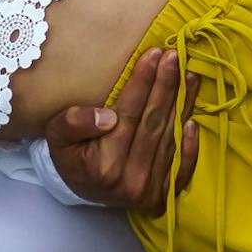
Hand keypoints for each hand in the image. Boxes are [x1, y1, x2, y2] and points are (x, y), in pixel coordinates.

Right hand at [44, 43, 197, 214]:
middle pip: (153, 122)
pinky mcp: (162, 196)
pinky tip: (193, 120)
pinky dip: (190, 144)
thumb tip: (107, 116)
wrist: (82, 190)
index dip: (142, 82)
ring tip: (187, 76)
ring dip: (181, 104)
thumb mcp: (57, 137)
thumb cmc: (71, 156)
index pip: (129, 114)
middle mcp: (130, 179)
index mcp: (104, 164)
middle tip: (173, 57)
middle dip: (165, 86)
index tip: (153, 55)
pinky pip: (181, 167)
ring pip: (169, 138)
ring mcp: (149, 189)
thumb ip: (74, 123)